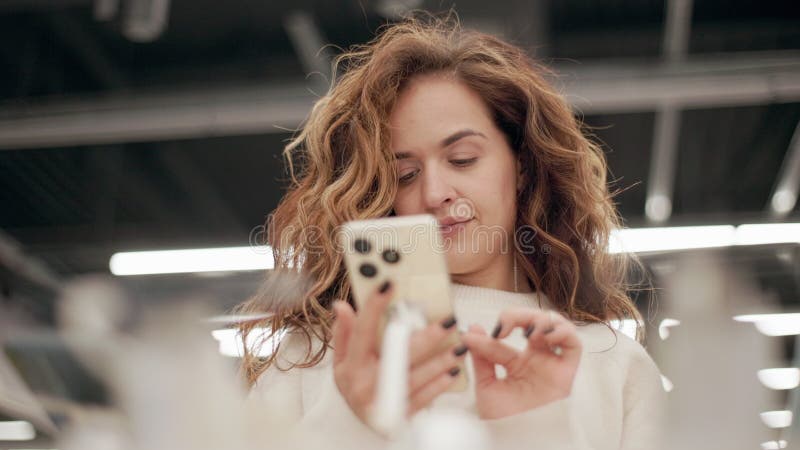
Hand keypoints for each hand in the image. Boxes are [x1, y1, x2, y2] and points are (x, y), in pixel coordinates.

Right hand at [331, 281, 466, 424]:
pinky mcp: (401, 415)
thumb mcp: (341, 360)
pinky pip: (424, 398)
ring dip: (440, 360)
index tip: (389, 284)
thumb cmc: (354, 384)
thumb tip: (342, 306)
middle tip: (448, 320)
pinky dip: (440, 384)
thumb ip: (343, 332)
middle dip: (426, 337)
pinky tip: (454, 370)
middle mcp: (366, 383)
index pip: (363, 331)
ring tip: (459, 345)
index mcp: (352, 366)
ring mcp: (384, 401)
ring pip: (416, 376)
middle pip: (398, 355)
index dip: (374, 307)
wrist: (359, 426)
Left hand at [460, 308, 581, 419]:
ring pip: (556, 326)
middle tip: (504, 323)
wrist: (515, 439)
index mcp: (517, 362)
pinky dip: (561, 331)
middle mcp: (537, 359)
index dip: (489, 332)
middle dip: (519, 315)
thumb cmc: (502, 420)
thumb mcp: (485, 385)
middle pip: (534, 322)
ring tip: (528, 330)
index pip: (505, 337)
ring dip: (541, 320)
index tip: (472, 336)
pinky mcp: (567, 371)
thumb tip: (473, 329)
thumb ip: (481, 358)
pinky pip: (574, 344)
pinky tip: (543, 335)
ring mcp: (552, 363)